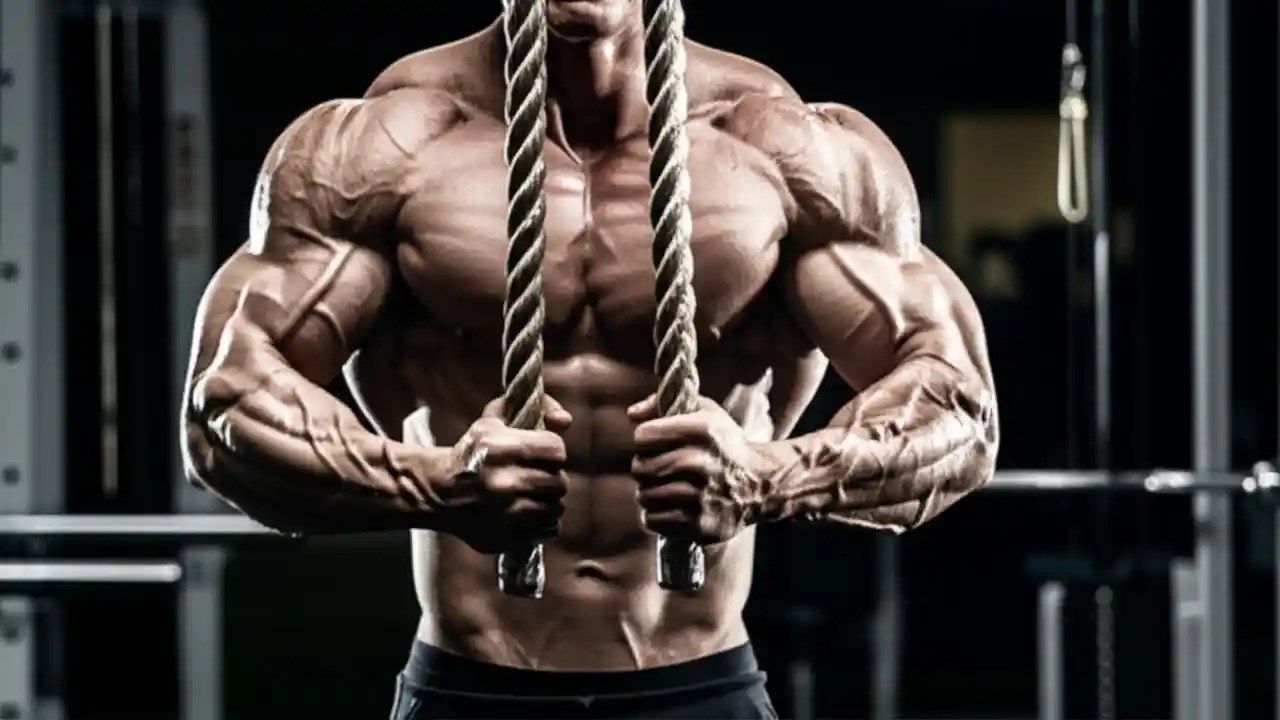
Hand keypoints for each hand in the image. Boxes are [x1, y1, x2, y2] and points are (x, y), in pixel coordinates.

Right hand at [441, 396, 571, 553]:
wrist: (437, 492)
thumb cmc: (471, 453)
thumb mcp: (493, 422)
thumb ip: (535, 410)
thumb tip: (565, 419)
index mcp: (502, 449)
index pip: (557, 450)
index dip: (551, 449)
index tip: (541, 452)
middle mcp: (504, 483)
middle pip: (559, 482)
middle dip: (550, 476)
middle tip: (536, 476)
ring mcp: (505, 515)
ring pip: (556, 508)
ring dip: (548, 500)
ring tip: (532, 494)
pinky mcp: (506, 538)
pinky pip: (547, 531)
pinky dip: (542, 523)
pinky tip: (527, 513)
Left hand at [628, 394, 771, 544]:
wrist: (760, 484)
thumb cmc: (724, 444)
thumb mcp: (704, 412)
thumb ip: (663, 404)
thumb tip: (631, 414)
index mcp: (701, 430)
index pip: (642, 436)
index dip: (645, 439)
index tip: (657, 443)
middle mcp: (700, 463)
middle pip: (640, 468)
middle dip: (645, 467)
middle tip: (661, 467)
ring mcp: (700, 497)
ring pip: (644, 496)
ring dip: (650, 492)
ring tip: (666, 486)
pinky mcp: (700, 525)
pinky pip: (653, 520)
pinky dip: (656, 514)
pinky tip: (670, 505)